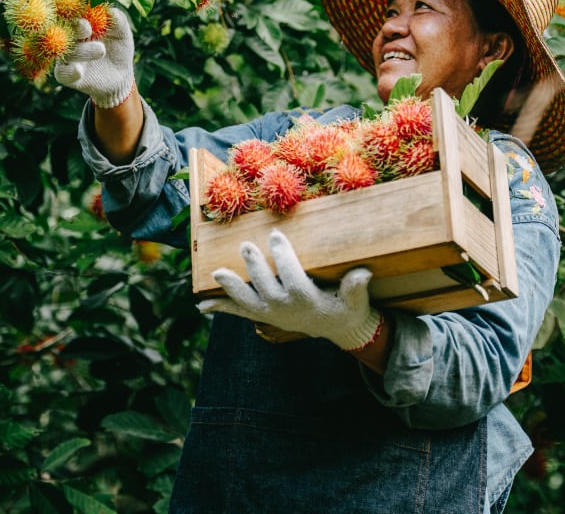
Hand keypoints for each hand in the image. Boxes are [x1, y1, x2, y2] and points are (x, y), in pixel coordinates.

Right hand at [53, 9, 133, 108]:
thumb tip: (111, 11)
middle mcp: (69, 40)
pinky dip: (70, 71)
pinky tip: (79, 70)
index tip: (87, 11)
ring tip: (101, 50)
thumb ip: (118, 21)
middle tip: (86, 28)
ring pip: (67, 52)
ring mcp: (67, 58)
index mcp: (79, 25)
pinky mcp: (67, 76)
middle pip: (65, 31)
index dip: (76, 10)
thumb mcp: (122, 34)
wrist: (121, 75)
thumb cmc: (118, 48)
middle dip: (75, 29)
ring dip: (82, 51)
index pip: (72, 14)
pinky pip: (63, 73)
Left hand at [198, 229, 382, 350]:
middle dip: (254, 266)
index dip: (283, 257)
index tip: (276, 235)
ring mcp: (270, 314)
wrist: (336, 328)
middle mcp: (284, 309)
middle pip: (265, 287)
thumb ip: (356, 288)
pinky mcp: (262, 315)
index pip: (292, 277)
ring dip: (230, 288)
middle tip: (246, 245)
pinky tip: (201, 305)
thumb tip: (363, 274)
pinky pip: (239, 312)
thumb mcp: (356, 300)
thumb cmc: (346, 307)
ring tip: (216, 273)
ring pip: (246, 302)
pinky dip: (221, 307)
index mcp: (306, 301)